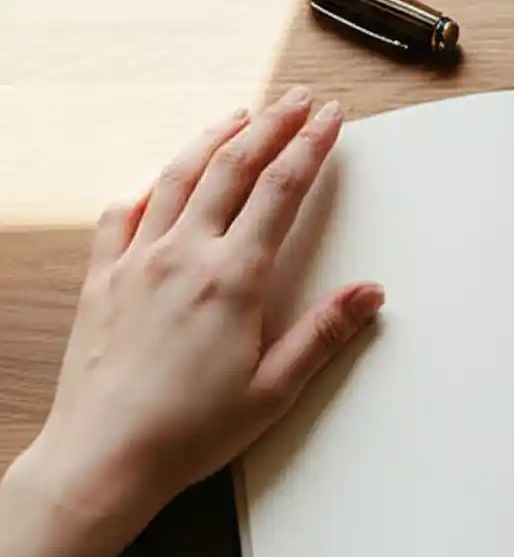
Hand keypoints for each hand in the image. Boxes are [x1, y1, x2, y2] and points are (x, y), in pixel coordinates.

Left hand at [0, 87, 383, 556]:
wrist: (103, 458)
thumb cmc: (187, 431)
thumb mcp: (275, 388)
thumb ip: (324, 332)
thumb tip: (369, 292)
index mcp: (233, 278)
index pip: (281, 189)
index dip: (311, 145)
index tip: (329, 117)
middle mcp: (183, 255)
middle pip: (234, 165)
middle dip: (272, 124)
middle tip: (296, 98)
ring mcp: (137, 260)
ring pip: (179, 175)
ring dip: (214, 137)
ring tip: (239, 114)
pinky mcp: (102, 277)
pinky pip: (123, 211)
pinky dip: (149, 183)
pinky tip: (161, 177)